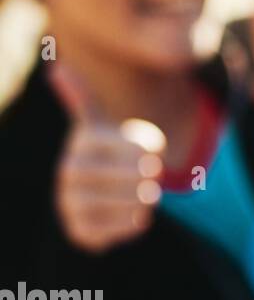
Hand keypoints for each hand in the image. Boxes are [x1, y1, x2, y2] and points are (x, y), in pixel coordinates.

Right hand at [50, 65, 165, 253]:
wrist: (93, 197)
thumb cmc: (105, 153)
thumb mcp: (98, 123)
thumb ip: (82, 98)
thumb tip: (54, 68)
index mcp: (83, 142)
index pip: (129, 146)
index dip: (147, 152)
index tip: (152, 156)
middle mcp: (70, 172)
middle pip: (130, 175)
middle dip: (148, 177)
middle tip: (152, 178)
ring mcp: (72, 203)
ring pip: (126, 202)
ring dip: (143, 200)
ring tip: (146, 195)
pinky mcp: (81, 231)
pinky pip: (121, 228)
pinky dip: (136, 222)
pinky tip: (136, 216)